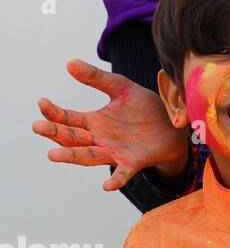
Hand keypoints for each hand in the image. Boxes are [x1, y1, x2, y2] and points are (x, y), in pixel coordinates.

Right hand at [32, 59, 188, 190]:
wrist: (173, 125)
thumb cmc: (144, 108)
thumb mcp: (121, 87)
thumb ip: (97, 77)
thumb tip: (69, 62)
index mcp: (94, 121)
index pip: (67, 118)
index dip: (53, 112)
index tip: (41, 102)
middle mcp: (99, 139)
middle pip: (71, 138)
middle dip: (54, 133)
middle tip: (37, 127)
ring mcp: (114, 152)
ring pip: (88, 156)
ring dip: (71, 157)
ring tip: (52, 156)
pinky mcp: (132, 162)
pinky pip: (121, 174)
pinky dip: (114, 180)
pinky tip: (106, 186)